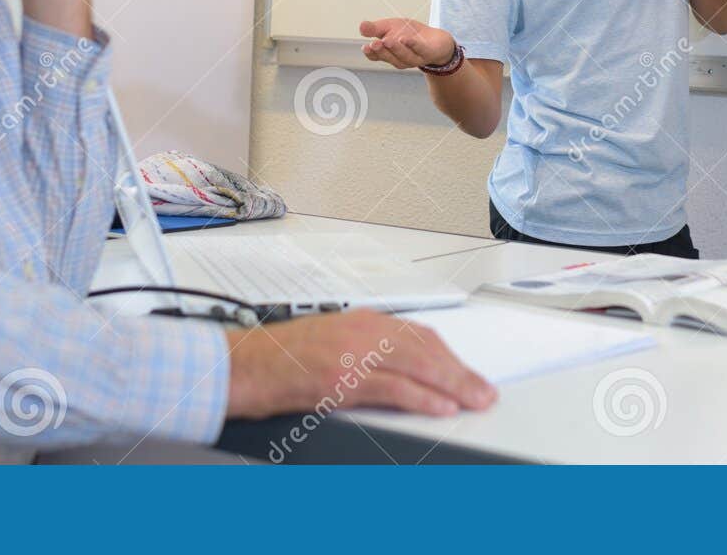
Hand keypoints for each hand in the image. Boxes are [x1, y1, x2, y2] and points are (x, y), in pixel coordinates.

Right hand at [224, 309, 496, 418]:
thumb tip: (404, 373)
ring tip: (474, 399)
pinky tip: (441, 406)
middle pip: (426, 349)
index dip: (449, 357)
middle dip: (459, 372)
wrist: (243, 364)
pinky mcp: (342, 378)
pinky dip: (422, 397)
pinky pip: (393, 388)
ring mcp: (353, 353)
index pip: (420, 336)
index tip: (466, 373)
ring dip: (452, 385)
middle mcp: (363, 331)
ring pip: (417, 366)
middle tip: (483, 390)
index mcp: (364, 321)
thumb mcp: (333, 343)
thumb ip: (368, 352)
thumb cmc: (281, 358)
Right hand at [359, 18, 455, 68]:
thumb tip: (361, 26)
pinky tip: (405, 39)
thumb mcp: (390, 27)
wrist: (436, 40)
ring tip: (388, 40)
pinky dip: (412, 45)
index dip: (370, 53)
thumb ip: (375, 28)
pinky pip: (419, 50)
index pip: (377, 56)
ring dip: (395, 49)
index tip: (365, 47)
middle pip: (389, 57)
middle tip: (374, 44)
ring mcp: (415, 58)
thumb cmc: (411, 35)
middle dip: (381, 51)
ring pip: (404, 56)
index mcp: (389, 54)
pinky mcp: (428, 53)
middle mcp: (400, 59)